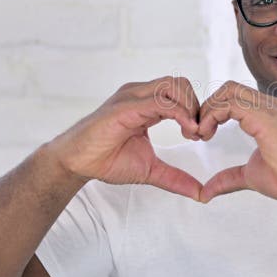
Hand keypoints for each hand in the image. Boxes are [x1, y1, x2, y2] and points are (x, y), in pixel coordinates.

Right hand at [45, 76, 202, 200]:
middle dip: (196, 105)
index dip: (196, 110)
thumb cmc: (106, 160)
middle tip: (199, 133)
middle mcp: (139, 95)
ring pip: (172, 86)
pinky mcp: (125, 107)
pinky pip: (159, 101)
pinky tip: (186, 130)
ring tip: (192, 132)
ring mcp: (131, 98)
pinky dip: (180, 113)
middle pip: (180, 83)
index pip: (180, 92)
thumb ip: (175, 178)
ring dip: (190, 107)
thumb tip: (200, 193)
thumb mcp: (150, 170)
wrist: (75, 164)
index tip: (201, 135)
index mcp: (146, 103)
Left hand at [196, 81, 276, 202]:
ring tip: (201, 134)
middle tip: (197, 133)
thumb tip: (206, 192)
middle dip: (206, 106)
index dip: (212, 111)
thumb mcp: (251, 176)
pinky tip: (207, 134)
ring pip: (227, 91)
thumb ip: (229, 178)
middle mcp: (268, 105)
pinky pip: (229, 104)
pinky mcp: (265, 116)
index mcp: (266, 113)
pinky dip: (212, 115)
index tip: (201, 134)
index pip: (233, 96)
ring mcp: (268, 108)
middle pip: (227, 88)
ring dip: (207, 110)